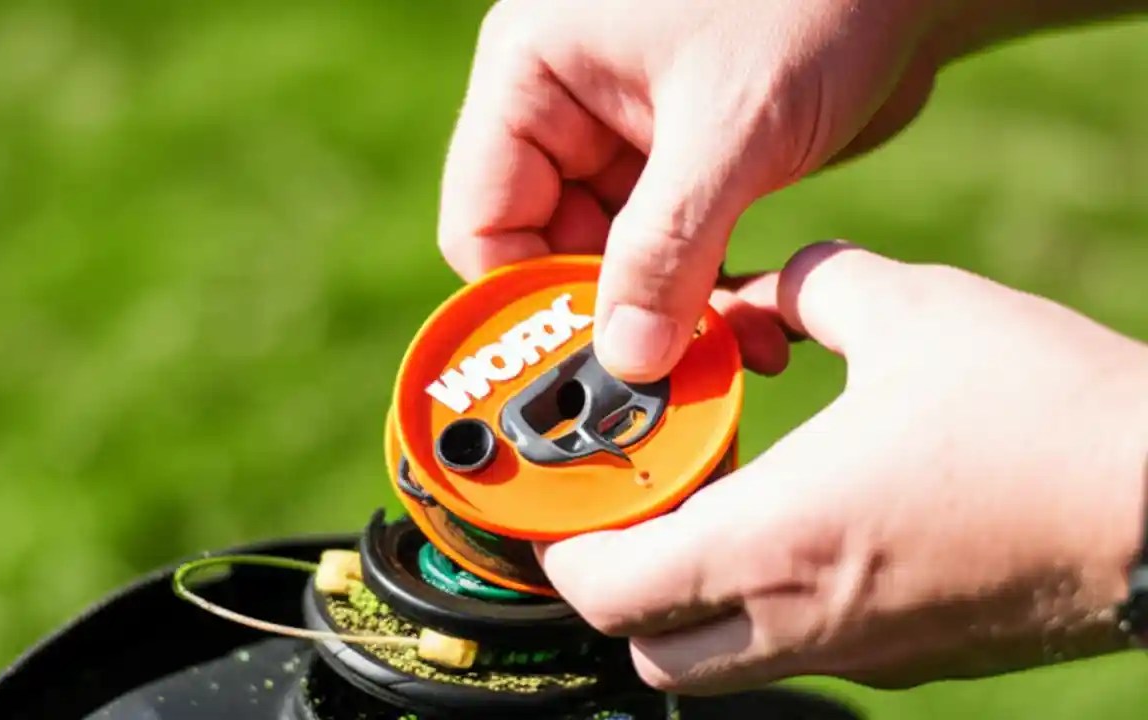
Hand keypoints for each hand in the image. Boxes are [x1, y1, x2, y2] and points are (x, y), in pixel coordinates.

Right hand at [438, 0, 945, 380]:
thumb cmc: (813, 2)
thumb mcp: (731, 128)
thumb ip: (669, 248)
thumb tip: (626, 363)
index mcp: (534, 72)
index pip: (485, 220)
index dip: (530, 299)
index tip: (591, 363)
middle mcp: (564, 107)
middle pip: (547, 252)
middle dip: (610, 319)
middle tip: (667, 375)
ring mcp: (622, 138)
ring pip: (613, 265)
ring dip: (668, 318)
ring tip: (735, 349)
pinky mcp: (680, 166)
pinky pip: (667, 255)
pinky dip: (704, 295)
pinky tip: (754, 324)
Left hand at [537, 242, 1147, 693]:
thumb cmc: (1046, 414)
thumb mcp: (910, 311)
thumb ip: (811, 285)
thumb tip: (769, 289)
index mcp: (776, 540)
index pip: (609, 590)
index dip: (565, 552)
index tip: (566, 502)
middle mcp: (802, 619)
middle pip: (650, 649)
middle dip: (619, 587)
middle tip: (635, 506)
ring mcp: (860, 653)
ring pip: (721, 664)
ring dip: (689, 602)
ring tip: (716, 509)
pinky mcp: (911, 659)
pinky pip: (797, 651)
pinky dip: (764, 607)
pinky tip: (807, 526)